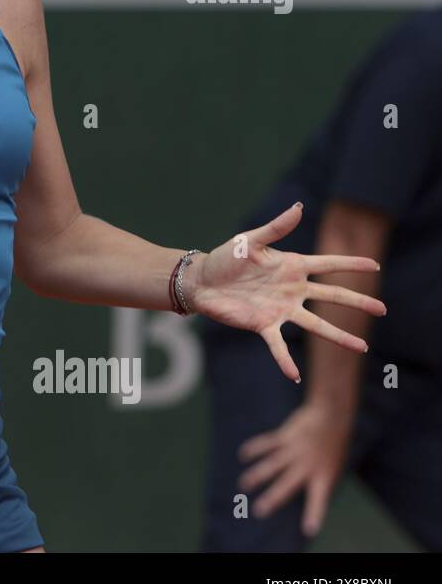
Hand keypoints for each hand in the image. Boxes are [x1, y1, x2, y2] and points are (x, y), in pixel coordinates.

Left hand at [185, 202, 384, 380]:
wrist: (202, 281)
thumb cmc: (226, 258)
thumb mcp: (250, 240)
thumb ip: (276, 228)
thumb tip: (299, 208)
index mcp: (292, 266)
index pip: (328, 264)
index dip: (351, 264)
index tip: (375, 266)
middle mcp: (292, 289)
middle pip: (331, 296)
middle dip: (357, 302)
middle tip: (382, 309)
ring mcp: (281, 309)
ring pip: (316, 324)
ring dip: (338, 336)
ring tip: (362, 348)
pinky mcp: (263, 325)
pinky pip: (279, 346)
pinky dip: (286, 361)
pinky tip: (295, 375)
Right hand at [238, 401, 355, 536]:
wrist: (331, 416)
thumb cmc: (333, 446)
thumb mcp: (333, 467)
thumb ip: (318, 481)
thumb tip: (302, 496)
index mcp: (323, 475)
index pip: (319, 499)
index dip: (314, 514)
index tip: (308, 530)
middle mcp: (307, 465)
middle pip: (287, 484)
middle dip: (272, 498)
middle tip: (259, 511)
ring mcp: (295, 450)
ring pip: (272, 464)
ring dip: (256, 475)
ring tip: (243, 485)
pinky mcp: (286, 436)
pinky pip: (267, 443)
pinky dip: (254, 448)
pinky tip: (243, 455)